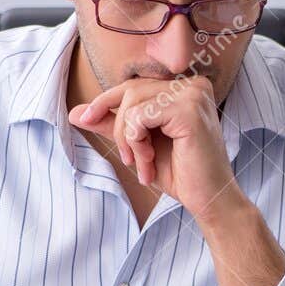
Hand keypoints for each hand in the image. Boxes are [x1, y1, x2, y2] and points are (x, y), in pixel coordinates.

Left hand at [68, 74, 243, 223]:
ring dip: (128, 139)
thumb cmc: (181, 173)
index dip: (105, 101)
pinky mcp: (189, 110)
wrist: (208, 200)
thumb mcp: (140, 144)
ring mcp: (193, 95)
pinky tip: (149, 161)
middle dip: (120, 129)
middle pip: (130, 91)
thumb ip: (112, 125)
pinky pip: (140, 115)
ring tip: (143, 164)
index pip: (135, 85)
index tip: (84, 119)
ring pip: (132, 103)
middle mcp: (193, 85)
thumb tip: (76, 113)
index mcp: (186, 88)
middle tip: (131, 160)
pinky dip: (136, 141)